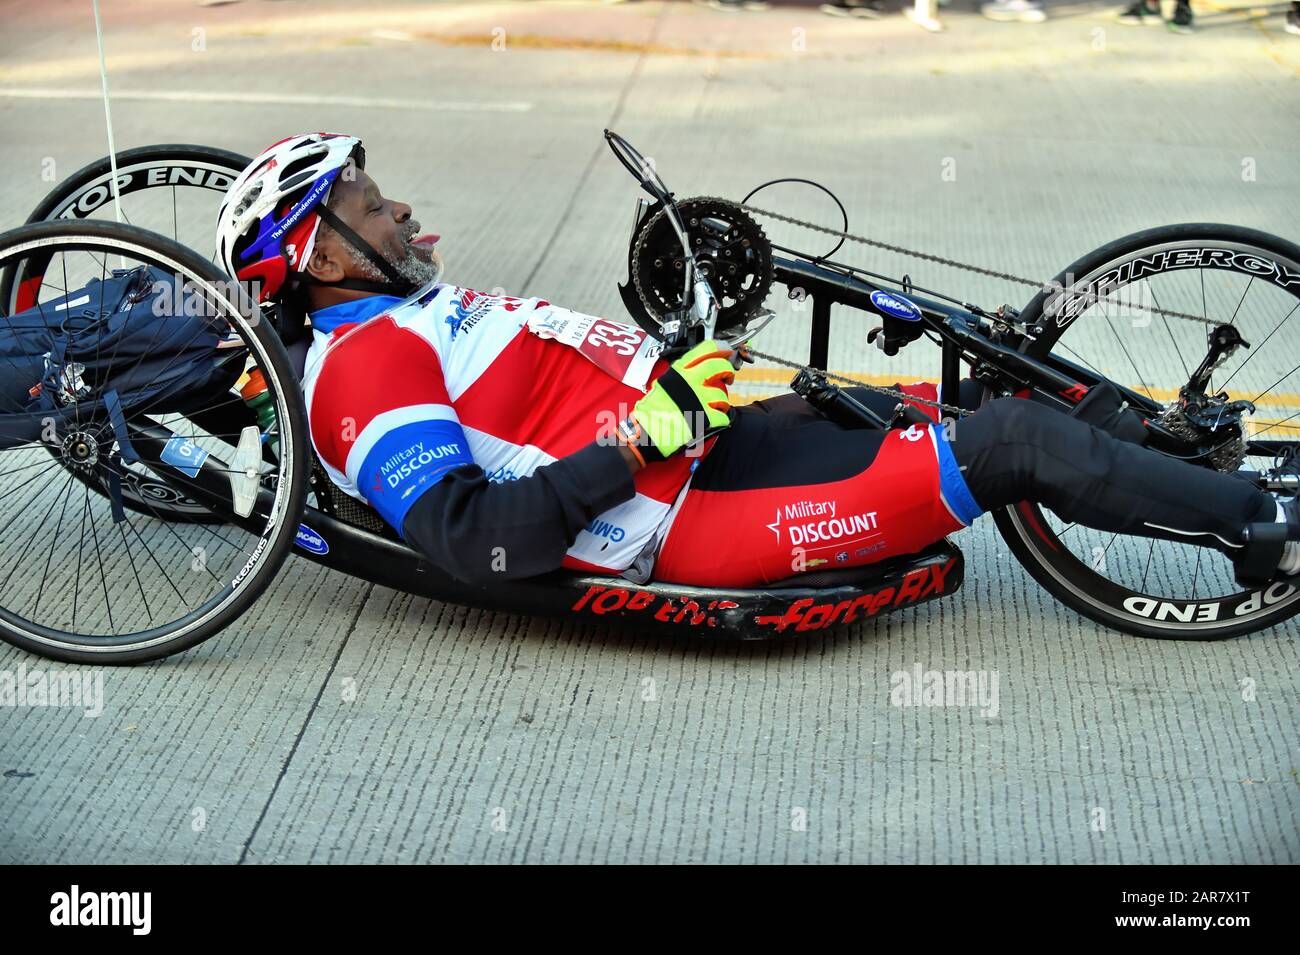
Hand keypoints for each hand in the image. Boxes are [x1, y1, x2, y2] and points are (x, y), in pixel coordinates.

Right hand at [619, 339, 734, 462]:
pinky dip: (721, 420)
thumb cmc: (649, 412)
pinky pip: (722, 417)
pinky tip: (714, 421)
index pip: (706, 348)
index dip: (721, 348)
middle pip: (720, 366)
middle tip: (728, 377)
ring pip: (723, 395)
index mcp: (679, 371)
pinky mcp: (704, 418)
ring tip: (717, 406)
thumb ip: (679, 376)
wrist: (644, 434)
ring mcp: (698, 399)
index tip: (726, 352)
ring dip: (722, 402)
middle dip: (728, 371)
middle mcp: (689, 381)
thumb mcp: (662, 384)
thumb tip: (694, 371)